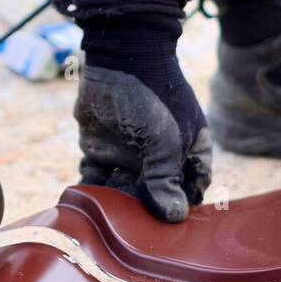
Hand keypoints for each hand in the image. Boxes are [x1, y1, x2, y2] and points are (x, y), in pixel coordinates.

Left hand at [75, 64, 212, 222]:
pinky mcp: (101, 152)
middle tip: (133, 220)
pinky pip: (96, 180)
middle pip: (153, 198)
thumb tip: (173, 217)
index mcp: (187, 154)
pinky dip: (92, 190)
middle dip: (143, 210)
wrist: (118, 61)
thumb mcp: (166, 143)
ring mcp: (129, 157)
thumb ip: (165, 181)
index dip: (181, 206)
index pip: (191, 190)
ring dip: (116, 202)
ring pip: (122, 193)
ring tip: (111, 204)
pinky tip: (89, 197)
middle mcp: (159, 159)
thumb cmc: (154, 100)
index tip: (168, 220)